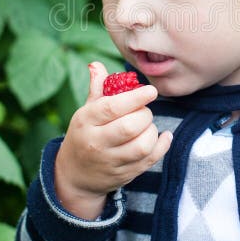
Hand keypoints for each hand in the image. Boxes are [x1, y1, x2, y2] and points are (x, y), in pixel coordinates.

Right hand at [54, 61, 171, 219]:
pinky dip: (162, 147)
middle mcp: (96, 142)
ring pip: (141, 146)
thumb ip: (96, 89)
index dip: (135, 98)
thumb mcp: (85, 112)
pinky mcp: (123, 175)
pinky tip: (164, 137)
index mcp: (86, 121)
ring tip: (148, 126)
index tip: (151, 91)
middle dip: (145, 115)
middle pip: (129, 127)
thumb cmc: (84, 134)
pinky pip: (149, 161)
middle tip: (145, 111)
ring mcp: (110, 161)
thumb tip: (97, 65)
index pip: (112, 107)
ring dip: (152, 132)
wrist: (74, 175)